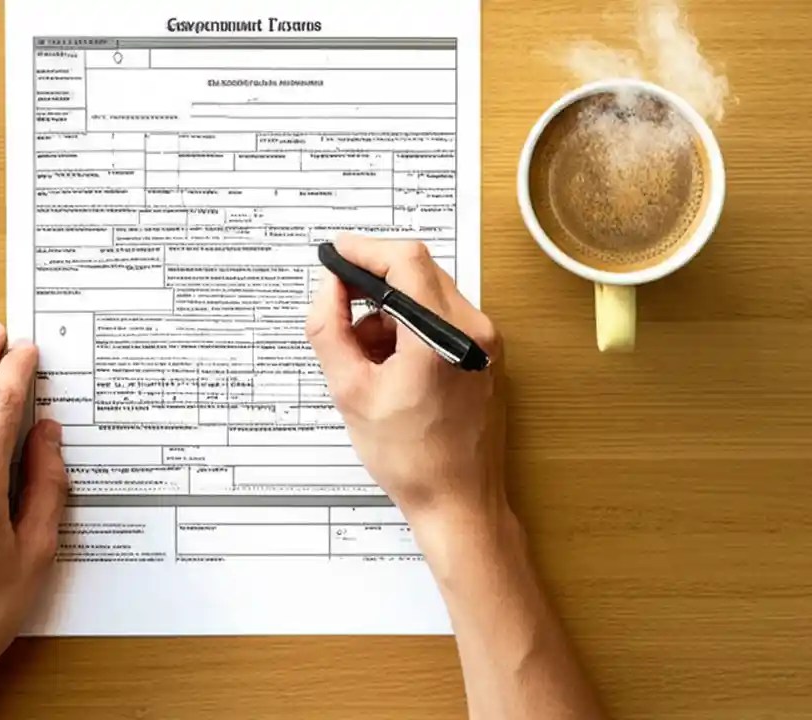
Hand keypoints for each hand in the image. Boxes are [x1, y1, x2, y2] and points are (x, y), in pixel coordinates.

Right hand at [305, 234, 505, 531]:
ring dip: (389, 312)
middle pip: (419, 271)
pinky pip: (441, 319)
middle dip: (373, 285)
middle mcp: (474, 330)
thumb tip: (326, 289)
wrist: (458, 502)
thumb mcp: (350, 391)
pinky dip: (409, 328)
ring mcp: (485, 342)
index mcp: (442, 336)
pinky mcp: (485, 355)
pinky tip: (389, 368)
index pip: (405, 260)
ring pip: (427, 295)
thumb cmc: (412, 459)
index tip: (336, 254)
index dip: (364, 249)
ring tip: (366, 359)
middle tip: (339, 307)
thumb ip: (330, 330)